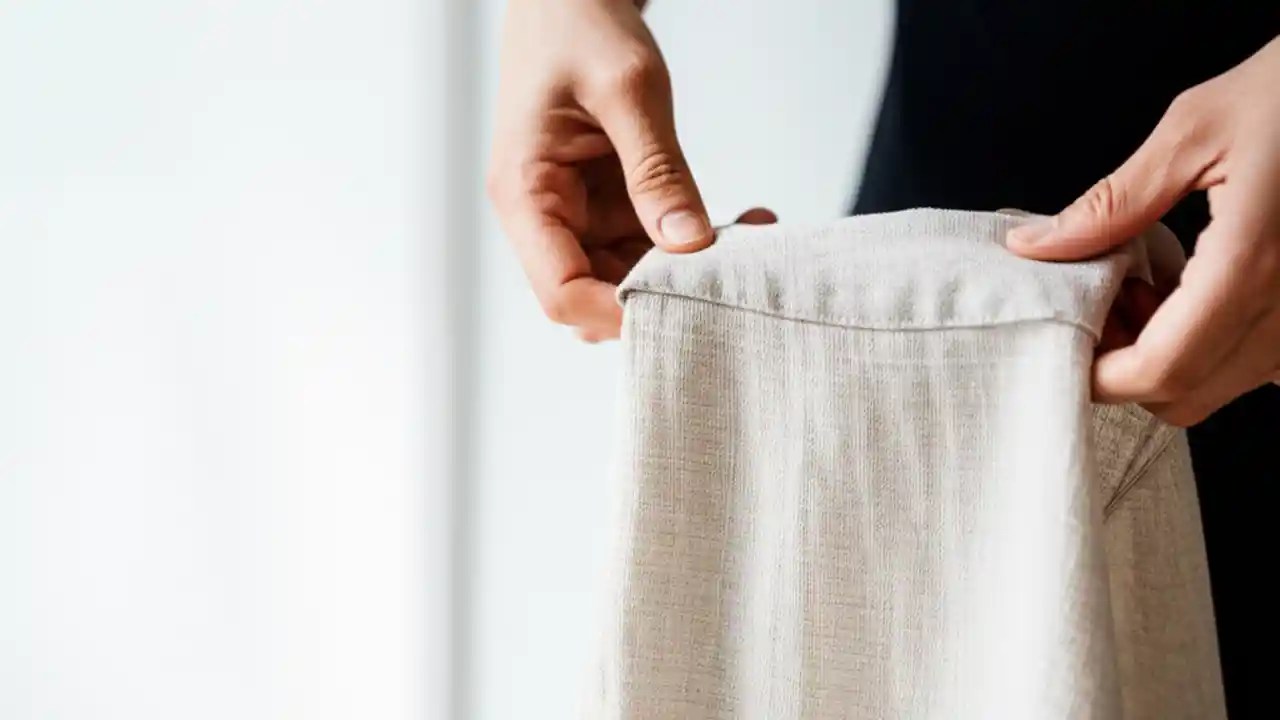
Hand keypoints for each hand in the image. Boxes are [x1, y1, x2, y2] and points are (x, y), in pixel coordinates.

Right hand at [487, 0, 766, 341]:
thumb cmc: (580, 26)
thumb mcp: (628, 91)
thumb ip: (658, 169)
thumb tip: (688, 243)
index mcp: (526, 193)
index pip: (561, 292)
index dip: (618, 314)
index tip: (687, 308)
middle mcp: (546, 214)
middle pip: (598, 293)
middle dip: (666, 294)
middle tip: (735, 278)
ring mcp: (579, 212)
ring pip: (631, 275)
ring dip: (688, 271)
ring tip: (751, 244)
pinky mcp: (609, 203)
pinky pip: (651, 243)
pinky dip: (695, 242)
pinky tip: (743, 224)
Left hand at [1007, 37, 1279, 426]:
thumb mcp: (1194, 131)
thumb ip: (1111, 205)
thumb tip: (1033, 247)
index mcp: (1250, 267)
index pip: (1159, 371)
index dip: (1098, 376)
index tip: (1059, 341)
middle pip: (1184, 395)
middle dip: (1123, 364)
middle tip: (1097, 301)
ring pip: (1219, 384)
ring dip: (1163, 354)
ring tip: (1140, 285)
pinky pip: (1253, 359)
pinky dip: (1206, 342)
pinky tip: (1187, 286)